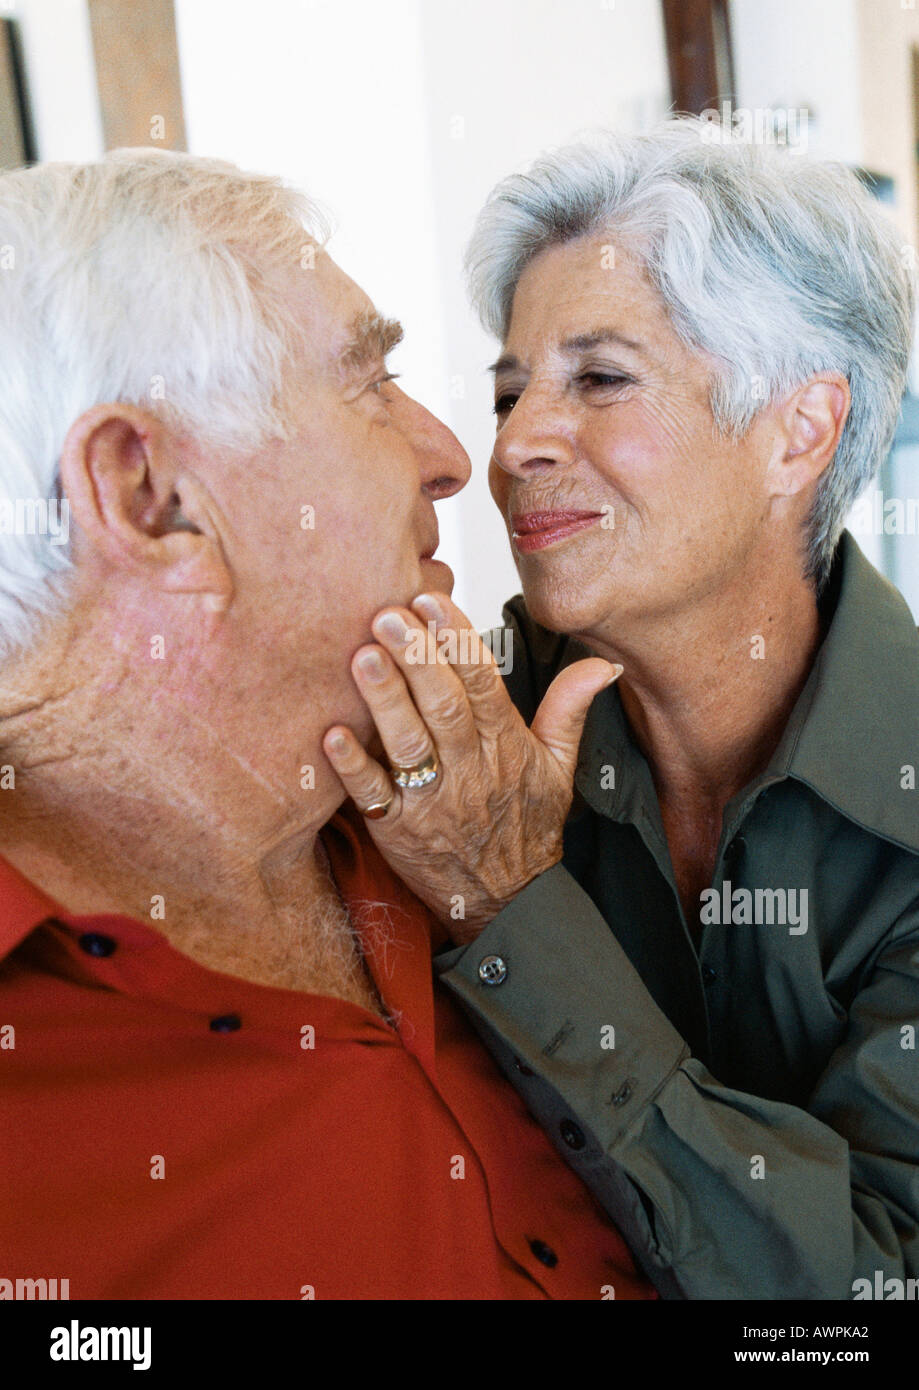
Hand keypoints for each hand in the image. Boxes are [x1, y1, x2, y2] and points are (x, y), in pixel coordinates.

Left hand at [322, 591, 620, 943]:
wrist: (509, 904)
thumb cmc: (527, 827)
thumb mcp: (560, 768)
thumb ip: (569, 708)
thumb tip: (604, 664)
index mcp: (506, 745)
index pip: (484, 683)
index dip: (458, 641)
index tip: (433, 601)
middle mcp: (470, 768)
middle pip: (443, 705)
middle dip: (416, 657)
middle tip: (388, 613)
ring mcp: (432, 800)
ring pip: (408, 743)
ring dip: (384, 700)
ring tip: (363, 656)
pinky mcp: (398, 829)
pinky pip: (373, 795)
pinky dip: (352, 766)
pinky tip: (333, 734)